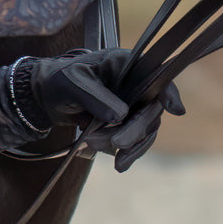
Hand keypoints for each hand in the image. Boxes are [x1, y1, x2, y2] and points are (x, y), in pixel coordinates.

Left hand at [14, 48, 182, 171]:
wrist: (48, 98)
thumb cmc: (61, 80)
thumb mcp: (74, 83)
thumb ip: (96, 97)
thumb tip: (121, 116)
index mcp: (127, 64)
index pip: (157, 74)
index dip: (169, 92)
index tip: (174, 110)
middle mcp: (135, 85)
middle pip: (151, 110)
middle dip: (135, 130)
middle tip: (116, 143)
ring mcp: (133, 106)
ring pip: (145, 131)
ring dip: (127, 145)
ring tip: (95, 146)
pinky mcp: (126, 125)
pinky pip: (135, 143)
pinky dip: (125, 153)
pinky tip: (112, 159)